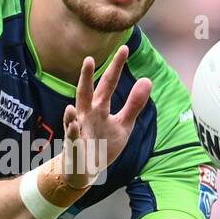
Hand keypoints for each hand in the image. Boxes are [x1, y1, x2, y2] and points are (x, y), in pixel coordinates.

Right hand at [61, 45, 151, 188]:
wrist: (87, 170)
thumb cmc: (103, 144)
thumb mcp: (124, 124)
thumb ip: (134, 104)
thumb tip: (147, 79)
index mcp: (99, 108)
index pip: (108, 83)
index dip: (116, 67)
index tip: (124, 49)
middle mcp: (86, 115)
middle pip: (85, 93)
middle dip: (86, 78)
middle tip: (89, 60)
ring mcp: (78, 131)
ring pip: (73, 117)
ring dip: (73, 109)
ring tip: (73, 100)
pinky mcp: (74, 147)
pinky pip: (72, 139)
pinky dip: (72, 133)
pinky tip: (73, 126)